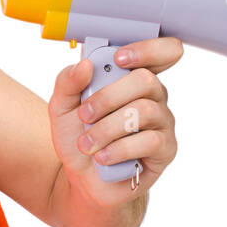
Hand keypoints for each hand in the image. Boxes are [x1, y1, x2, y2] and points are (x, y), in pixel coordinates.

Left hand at [48, 37, 182, 207]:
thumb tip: (85, 64)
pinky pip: (149, 141)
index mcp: (133, 77)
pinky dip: (118, 149)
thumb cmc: (78, 136)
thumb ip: (67, 82)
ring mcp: (162, 122)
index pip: (162, 50)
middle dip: (108, 97)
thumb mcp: (61, 107)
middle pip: (146, 80)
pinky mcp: (165, 149)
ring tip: (87, 144)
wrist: (81, 178)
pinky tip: (102, 157)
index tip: (117, 59)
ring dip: (107, 128)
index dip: (147, 48)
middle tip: (85, 114)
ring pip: (144, 111)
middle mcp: (154, 96)